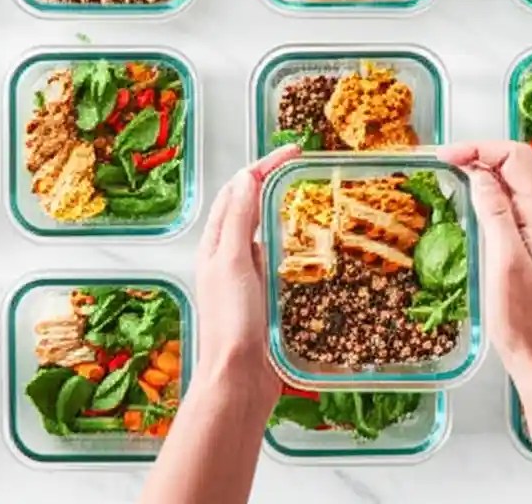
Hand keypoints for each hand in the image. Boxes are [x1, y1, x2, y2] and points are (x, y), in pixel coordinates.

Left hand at [193, 145, 299, 407]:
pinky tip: (315, 248)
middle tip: (307, 169)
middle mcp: (229, 258)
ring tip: (315, 200)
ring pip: (267, 233)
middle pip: (252, 208)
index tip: (295, 150)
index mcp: (216, 245)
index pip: (239, 191)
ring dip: (287, 212)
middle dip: (275, 183)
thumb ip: (239, 221)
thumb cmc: (232, 323)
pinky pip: (281, 261)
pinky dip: (296, 245)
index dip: (264, 166)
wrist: (238, 380)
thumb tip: (246, 178)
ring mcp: (248, 278)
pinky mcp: (266, 298)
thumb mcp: (232, 263)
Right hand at [437, 142, 531, 383]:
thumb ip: (496, 214)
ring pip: (511, 181)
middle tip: (445, 161)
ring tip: (451, 173)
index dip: (481, 149)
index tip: (446, 157)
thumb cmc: (524, 318)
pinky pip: (507, 204)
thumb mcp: (505, 262)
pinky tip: (466, 202)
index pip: (515, 157)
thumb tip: (480, 175)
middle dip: (481, 152)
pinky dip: (485, 192)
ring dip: (482, 169)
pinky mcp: (526, 243)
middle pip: (515, 163)